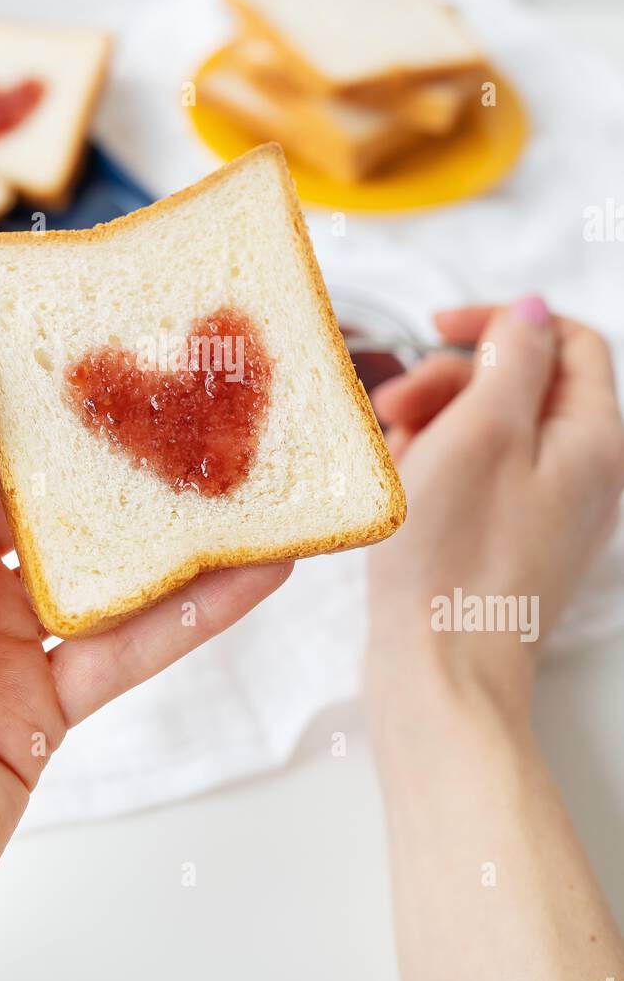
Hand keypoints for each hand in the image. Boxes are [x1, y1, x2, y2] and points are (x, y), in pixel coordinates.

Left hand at [0, 329, 290, 980]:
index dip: (31, 376)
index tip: (102, 320)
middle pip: (51, 490)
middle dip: (122, 441)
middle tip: (204, 382)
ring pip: (106, 566)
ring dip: (182, 522)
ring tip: (258, 466)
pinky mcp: (37, 716)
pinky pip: (130, 651)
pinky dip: (199, 611)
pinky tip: (259, 568)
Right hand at [363, 298, 623, 980]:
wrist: (438, 670)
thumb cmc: (455, 555)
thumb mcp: (481, 431)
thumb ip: (513, 358)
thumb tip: (534, 311)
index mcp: (592, 440)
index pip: (570, 342)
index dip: (506, 321)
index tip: (440, 326)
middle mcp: (579, 474)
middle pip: (521, 385)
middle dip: (452, 380)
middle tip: (396, 405)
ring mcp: (541, 510)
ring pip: (487, 430)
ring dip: (432, 424)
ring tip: (388, 455)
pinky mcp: (503, 540)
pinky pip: (470, 477)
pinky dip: (431, 468)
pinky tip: (396, 488)